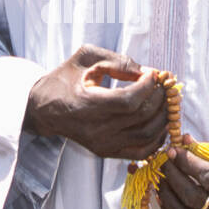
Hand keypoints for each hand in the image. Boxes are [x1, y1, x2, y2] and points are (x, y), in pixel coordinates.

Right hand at [23, 45, 167, 159]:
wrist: (43, 108)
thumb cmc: (64, 78)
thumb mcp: (86, 57)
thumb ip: (117, 61)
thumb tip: (147, 72)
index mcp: (87, 104)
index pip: (129, 101)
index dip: (147, 87)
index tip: (153, 75)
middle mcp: (95, 129)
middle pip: (142, 117)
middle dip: (160, 99)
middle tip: (164, 85)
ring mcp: (102, 144)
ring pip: (146, 135)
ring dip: (163, 117)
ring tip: (165, 101)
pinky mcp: (106, 151)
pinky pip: (141, 151)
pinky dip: (157, 138)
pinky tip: (160, 122)